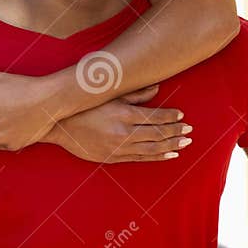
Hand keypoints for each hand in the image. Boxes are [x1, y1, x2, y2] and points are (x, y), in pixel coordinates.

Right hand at [48, 85, 191, 162]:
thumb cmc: (83, 106)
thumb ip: (134, 93)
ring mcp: (118, 148)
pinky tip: (170, 154)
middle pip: (157, 134)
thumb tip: (157, 88)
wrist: (58, 125)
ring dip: (171, 145)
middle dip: (176, 131)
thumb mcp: (108, 95)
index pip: (155, 117)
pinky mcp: (113, 158)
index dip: (171, 117)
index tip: (181, 115)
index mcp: (122, 115)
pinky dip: (157, 156)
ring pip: (153, 149)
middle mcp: (123, 133)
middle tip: (190, 130)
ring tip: (185, 142)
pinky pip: (141, 158)